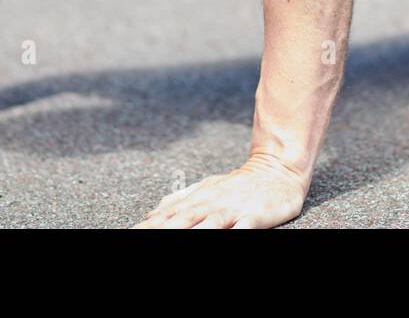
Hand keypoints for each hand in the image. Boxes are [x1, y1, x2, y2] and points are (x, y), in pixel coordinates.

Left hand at [133, 153, 309, 228]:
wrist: (279, 167)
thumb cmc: (240, 184)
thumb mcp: (207, 187)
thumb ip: (180, 200)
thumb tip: (151, 213)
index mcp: (199, 198)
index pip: (167, 215)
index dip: (148, 226)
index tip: (129, 232)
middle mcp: (212, 203)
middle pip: (182, 220)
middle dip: (161, 231)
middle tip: (139, 236)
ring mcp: (234, 208)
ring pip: (209, 223)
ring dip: (191, 233)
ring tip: (174, 240)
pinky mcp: (256, 215)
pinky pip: (243, 228)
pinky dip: (233, 234)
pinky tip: (227, 238)